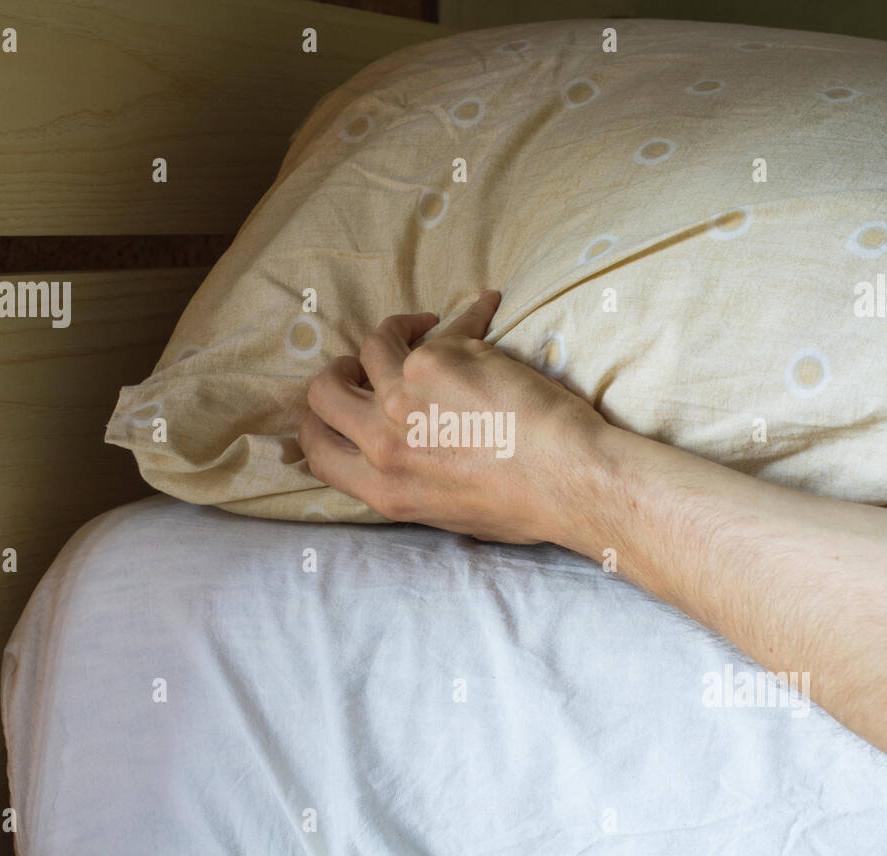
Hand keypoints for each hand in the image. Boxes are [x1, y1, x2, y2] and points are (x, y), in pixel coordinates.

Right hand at [298, 290, 606, 542]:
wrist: (568, 478)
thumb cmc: (529, 507)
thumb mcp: (453, 517)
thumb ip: (416, 486)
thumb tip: (411, 461)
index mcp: (384, 490)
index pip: (318, 451)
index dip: (320, 422)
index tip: (341, 404)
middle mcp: (384, 444)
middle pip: (325, 391)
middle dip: (340, 370)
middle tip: (366, 363)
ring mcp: (404, 398)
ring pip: (372, 345)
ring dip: (394, 330)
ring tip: (422, 326)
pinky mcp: (438, 359)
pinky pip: (443, 323)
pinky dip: (467, 313)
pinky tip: (487, 306)